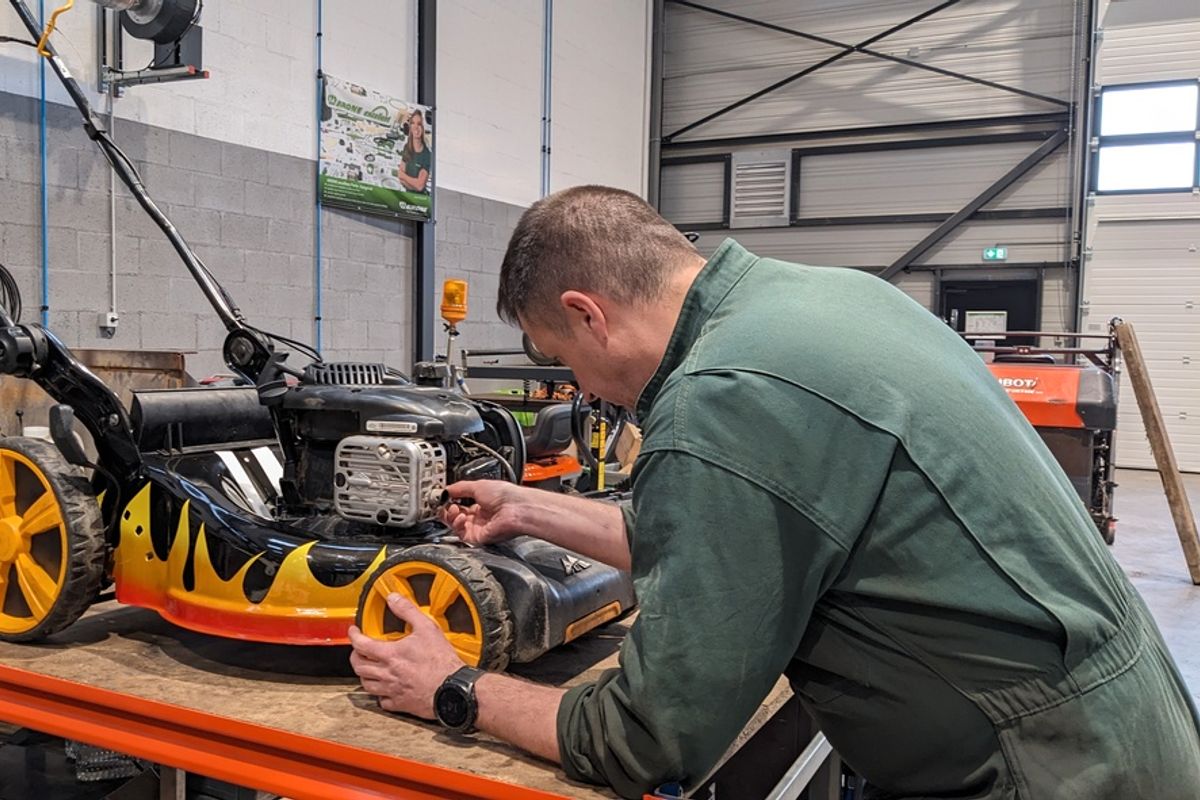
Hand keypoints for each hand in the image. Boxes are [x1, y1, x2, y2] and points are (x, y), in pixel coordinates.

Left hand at [348, 594, 464, 718]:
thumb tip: (394, 599)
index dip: (353, 635)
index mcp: (391, 654)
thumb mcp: (427, 628)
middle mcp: (388, 673)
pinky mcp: (401, 704)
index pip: (361, 644)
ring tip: (368, 668)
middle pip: (359, 666)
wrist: (452, 688)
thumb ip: (408, 611)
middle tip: (358, 650)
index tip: (354, 631)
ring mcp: (392, 690)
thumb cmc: (441, 662)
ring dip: (364, 675)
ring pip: (367, 685)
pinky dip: (380, 695)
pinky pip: (382, 702)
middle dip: (355, 656)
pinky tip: (385, 690)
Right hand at [441, 480, 529, 545]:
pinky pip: (460, 534)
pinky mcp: (478, 537)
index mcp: (482, 504)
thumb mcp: (478, 486)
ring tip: (455, 508)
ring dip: (451, 516)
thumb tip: (446, 490)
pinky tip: (461, 516)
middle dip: (447, 509)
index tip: (441, 497)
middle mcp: (480, 517)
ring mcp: (478, 527)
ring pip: (455, 526)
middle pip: (455, 516)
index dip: (449, 501)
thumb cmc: (506, 495)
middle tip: (443, 502)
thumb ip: (460, 488)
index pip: (460, 504)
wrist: (516, 508)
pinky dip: (457, 524)